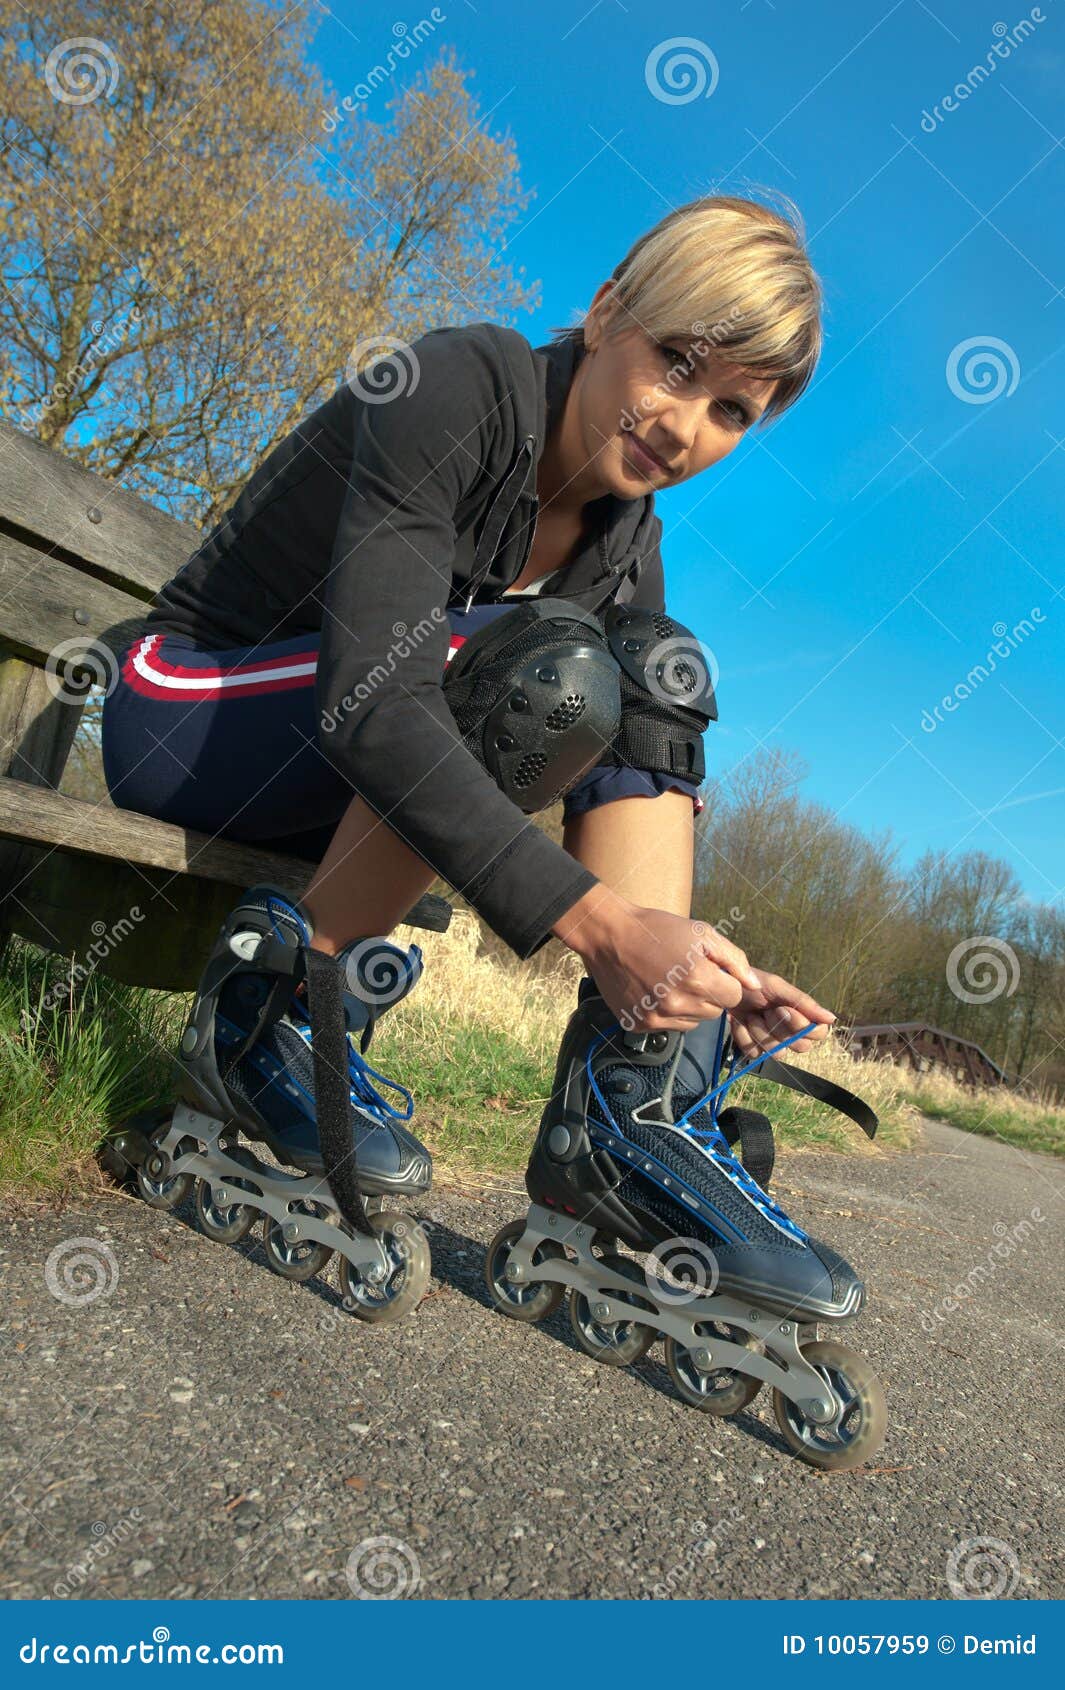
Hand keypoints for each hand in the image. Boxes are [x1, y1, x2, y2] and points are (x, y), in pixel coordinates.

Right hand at [551, 888, 761, 1032]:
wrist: (608, 935)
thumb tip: (754, 984)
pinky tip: (652, 991)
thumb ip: (733, 959)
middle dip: (708, 994)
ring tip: (668, 981)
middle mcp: (679, 1004)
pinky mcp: (640, 1025)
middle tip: (686, 973)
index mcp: (698, 980)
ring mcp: (658, 1018)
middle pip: (714, 1012)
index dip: (724, 981)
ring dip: (688, 1006)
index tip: (707, 968)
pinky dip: (666, 1013)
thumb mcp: (701, 933)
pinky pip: (669, 1027)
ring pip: (693, 1022)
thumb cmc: (657, 928)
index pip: (733, 997)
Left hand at [727, 967, 835, 1060]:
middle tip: (766, 1009)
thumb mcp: (778, 987)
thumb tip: (832, 1018)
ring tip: (750, 1014)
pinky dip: (743, 1036)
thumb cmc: (755, 984)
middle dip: (780, 1027)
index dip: (802, 1026)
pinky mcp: (754, 1048)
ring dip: (760, 1031)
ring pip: (778, 1053)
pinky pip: (755, 1053)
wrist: (726, 987)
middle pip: (801, 1046)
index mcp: (802, 1016)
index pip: (819, 1034)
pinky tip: (739, 1021)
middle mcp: (791, 1033)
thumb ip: (804, 1002)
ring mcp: (773, 1043)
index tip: (784, 1009)